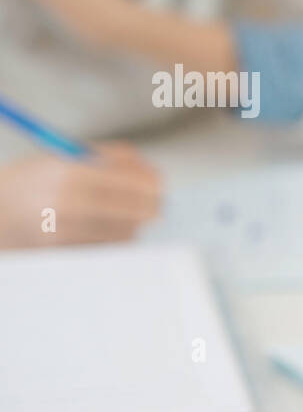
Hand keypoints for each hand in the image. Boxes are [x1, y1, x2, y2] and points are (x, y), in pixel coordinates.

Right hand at [0, 143, 162, 247]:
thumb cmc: (34, 182)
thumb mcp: (63, 157)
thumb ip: (110, 158)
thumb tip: (155, 174)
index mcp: (68, 172)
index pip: (129, 181)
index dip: (151, 184)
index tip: (160, 186)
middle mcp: (67, 203)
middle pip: (136, 210)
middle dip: (150, 206)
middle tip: (155, 205)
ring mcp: (65, 233)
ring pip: (127, 231)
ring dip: (132, 223)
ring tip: (119, 215)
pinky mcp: (64, 254)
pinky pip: (108, 248)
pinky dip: (113, 239)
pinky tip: (101, 230)